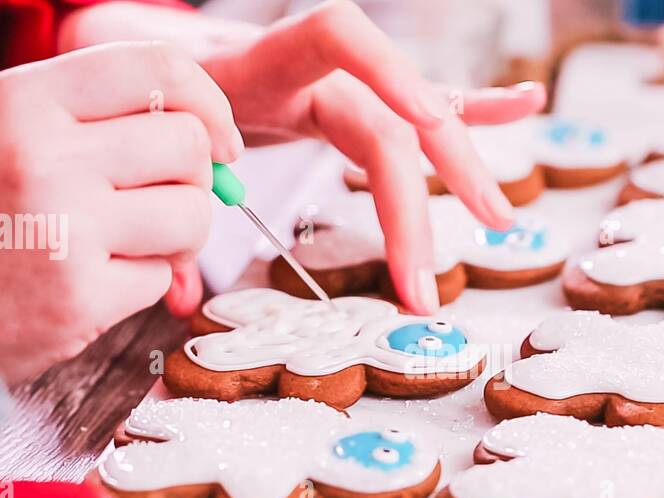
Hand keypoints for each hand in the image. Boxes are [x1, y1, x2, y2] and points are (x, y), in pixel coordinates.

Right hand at [0, 43, 242, 381]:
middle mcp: (47, 159)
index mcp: (24, 100)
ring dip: (178, 236)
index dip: (209, 104)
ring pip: (190, 216)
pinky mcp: (79, 300)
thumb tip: (208, 140)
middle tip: (164, 201)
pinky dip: (141, 284)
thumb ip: (91, 119)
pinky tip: (91, 282)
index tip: (220, 140)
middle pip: (188, 147)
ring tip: (128, 244)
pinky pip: (160, 279)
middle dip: (195, 178)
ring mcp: (65, 233)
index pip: (157, 70)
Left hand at [61, 0, 546, 313]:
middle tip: (437, 274)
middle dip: (421, 199)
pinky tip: (524, 105)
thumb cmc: (146, 98)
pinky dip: (472, 108)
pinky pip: (421, 106)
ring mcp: (342, 85)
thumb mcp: (147, 138)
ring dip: (463, 171)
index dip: (389, 77)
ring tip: (501, 217)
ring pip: (417, 123)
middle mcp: (315, 70)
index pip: (340, 40)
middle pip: (390, 123)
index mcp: (262, 63)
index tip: (420, 137)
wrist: (139, 58)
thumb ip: (167, 206)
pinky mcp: (352, 101)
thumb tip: (178, 292)